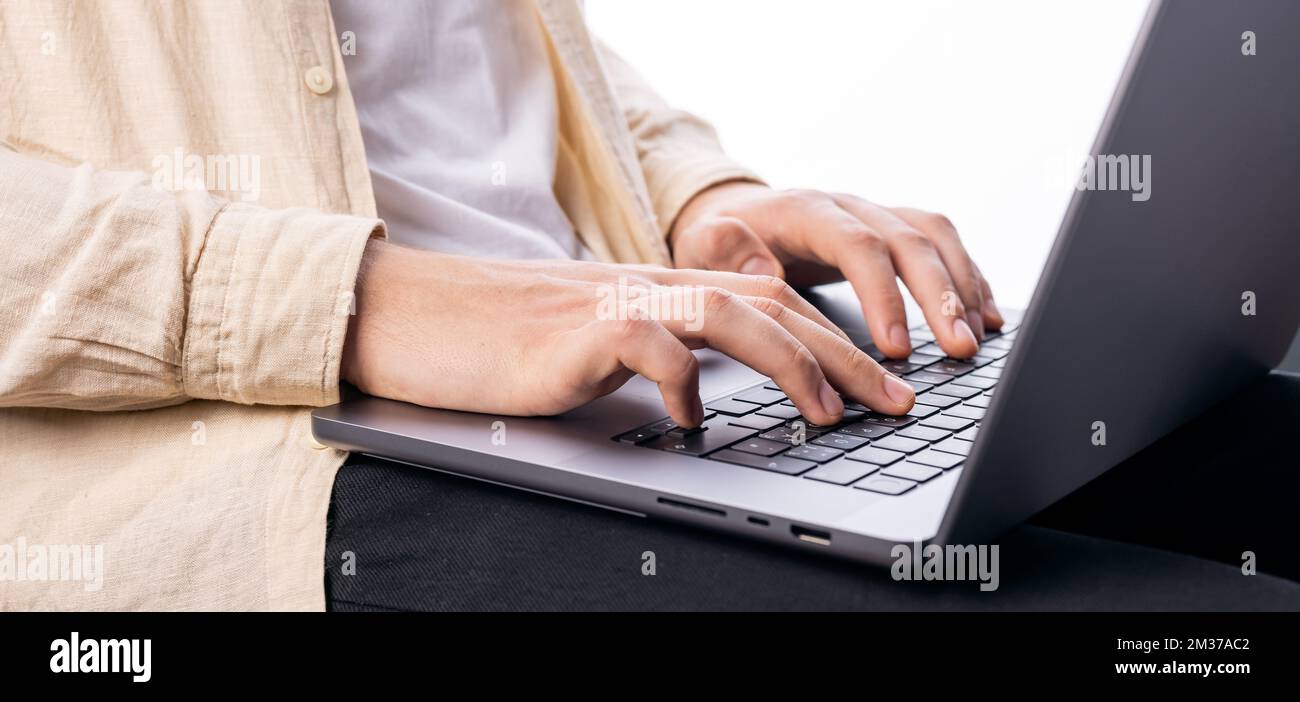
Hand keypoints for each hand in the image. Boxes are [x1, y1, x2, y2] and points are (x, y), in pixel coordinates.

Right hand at [341, 240, 915, 426]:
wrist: (428, 320)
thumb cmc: (512, 345)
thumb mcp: (605, 349)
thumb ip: (662, 358)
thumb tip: (713, 400)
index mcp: (665, 291)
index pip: (773, 301)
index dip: (837, 340)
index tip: (883, 384)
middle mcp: (653, 287)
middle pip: (772, 303)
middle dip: (845, 353)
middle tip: (894, 402)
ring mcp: (618, 302)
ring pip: (728, 312)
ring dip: (790, 363)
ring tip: (825, 413)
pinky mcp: (577, 330)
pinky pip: (648, 345)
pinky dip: (682, 383)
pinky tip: (693, 421)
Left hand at [669, 182, 1003, 358]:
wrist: (732, 212)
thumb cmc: (718, 238)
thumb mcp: (702, 243)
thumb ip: (727, 250)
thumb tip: (766, 270)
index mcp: (807, 210)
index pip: (857, 246)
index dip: (882, 293)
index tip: (895, 345)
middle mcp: (850, 206)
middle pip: (909, 241)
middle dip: (940, 297)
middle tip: (958, 349)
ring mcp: (876, 215)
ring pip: (935, 239)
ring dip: (962, 288)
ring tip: (976, 338)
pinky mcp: (892, 230)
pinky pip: (943, 245)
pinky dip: (969, 279)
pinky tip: (987, 317)